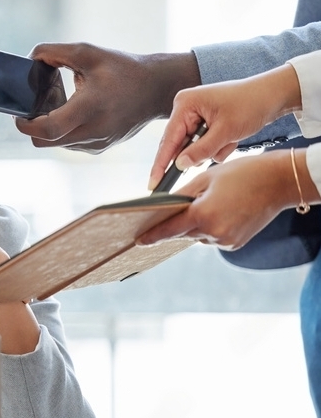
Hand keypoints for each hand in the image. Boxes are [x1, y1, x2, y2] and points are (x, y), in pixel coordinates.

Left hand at [13, 43, 199, 152]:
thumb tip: (29, 60)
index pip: (48, 129)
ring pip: (56, 144)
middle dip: (31, 127)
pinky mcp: (98, 148)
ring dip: (48, 128)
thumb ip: (54, 53)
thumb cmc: (123, 69)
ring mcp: (96, 144)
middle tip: (29, 109)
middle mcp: (93, 131)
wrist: (156, 89)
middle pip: (44, 142)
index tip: (17, 114)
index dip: (26, 125)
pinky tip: (72, 112)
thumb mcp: (88, 53)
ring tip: (57, 105)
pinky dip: (63, 131)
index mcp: (90, 108)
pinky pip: (69, 143)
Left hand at [139, 151, 304, 249]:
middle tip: (175, 211)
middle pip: (183, 232)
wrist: (280, 182)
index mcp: (203, 215)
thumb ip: (182, 196)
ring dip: (196, 224)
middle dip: (177, 223)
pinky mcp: (234, 244)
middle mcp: (213, 232)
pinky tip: (221, 211)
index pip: (169, 229)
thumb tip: (163, 206)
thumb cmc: (244, 174)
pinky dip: (210, 227)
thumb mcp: (207, 178)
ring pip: (197, 235)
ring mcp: (225, 241)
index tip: (138, 241)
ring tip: (211, 203)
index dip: (152, 235)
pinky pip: (212, 238)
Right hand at [148, 65, 301, 188]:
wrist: (274, 95)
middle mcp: (186, 108)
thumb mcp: (225, 131)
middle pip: (180, 144)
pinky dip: (218, 146)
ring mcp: (195, 115)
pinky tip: (232, 138)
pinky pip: (204, 144)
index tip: (153, 184)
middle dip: (199, 152)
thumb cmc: (251, 105)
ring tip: (231, 139)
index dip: (161, 164)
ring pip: (194, 147)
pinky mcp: (204, 122)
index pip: (168, 140)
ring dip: (213, 149)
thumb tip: (179, 166)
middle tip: (216, 150)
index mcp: (185, 104)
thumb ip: (200, 151)